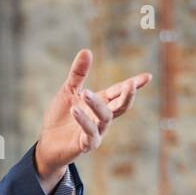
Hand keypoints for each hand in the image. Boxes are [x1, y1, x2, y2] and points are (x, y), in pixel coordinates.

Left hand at [34, 49, 151, 187]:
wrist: (48, 144)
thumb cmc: (61, 118)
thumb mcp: (68, 91)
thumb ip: (78, 74)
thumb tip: (86, 50)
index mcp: (101, 103)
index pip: (119, 92)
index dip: (133, 84)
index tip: (147, 77)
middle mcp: (102, 118)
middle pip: (121, 106)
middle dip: (127, 96)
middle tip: (130, 84)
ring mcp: (97, 132)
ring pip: (105, 117)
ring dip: (96, 104)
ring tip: (85, 93)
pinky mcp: (86, 144)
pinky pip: (89, 132)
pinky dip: (83, 121)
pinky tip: (75, 110)